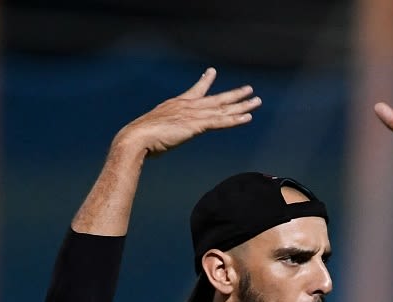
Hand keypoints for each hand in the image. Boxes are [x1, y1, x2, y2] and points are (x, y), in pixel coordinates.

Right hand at [113, 68, 260, 157]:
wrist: (136, 138)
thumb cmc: (141, 138)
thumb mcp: (155, 129)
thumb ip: (163, 130)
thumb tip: (158, 137)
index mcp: (177, 104)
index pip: (195, 91)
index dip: (205, 81)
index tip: (212, 72)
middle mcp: (187, 106)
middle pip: (217, 98)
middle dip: (234, 94)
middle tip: (249, 89)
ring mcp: (193, 114)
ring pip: (223, 109)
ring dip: (242, 105)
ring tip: (256, 100)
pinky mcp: (196, 125)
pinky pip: (220, 122)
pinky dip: (234, 120)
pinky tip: (247, 118)